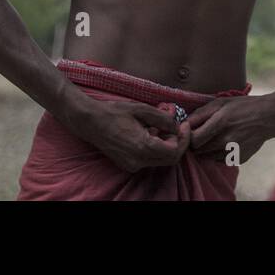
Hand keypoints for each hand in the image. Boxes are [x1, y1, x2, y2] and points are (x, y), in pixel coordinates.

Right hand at [67, 96, 191, 173]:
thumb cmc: (114, 112)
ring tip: (163, 126)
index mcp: (142, 147)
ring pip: (160, 160)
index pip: (173, 152)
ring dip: (167, 145)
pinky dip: (156, 148)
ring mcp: (131, 165)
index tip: (183, 124)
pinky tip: (151, 132)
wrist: (90, 122)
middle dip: (178, 143)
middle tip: (179, 126)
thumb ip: (163, 118)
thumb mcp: (142, 109)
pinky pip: (149, 159)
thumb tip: (177, 126)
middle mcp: (137, 161)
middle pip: (169, 159)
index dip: (183, 139)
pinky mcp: (127, 164)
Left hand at [186, 95, 274, 164]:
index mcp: (220, 123)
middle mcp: (226, 140)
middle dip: (196, 143)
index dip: (188, 136)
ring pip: (207, 157)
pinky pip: (219, 159)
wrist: (269, 117)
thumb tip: (184, 123)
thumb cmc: (243, 106)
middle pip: (198, 150)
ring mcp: (233, 152)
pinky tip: (225, 142)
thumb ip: (201, 113)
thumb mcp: (221, 102)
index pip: (193, 139)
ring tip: (214, 136)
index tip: (190, 131)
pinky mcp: (238, 159)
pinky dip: (217, 153)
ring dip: (206, 149)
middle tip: (200, 134)